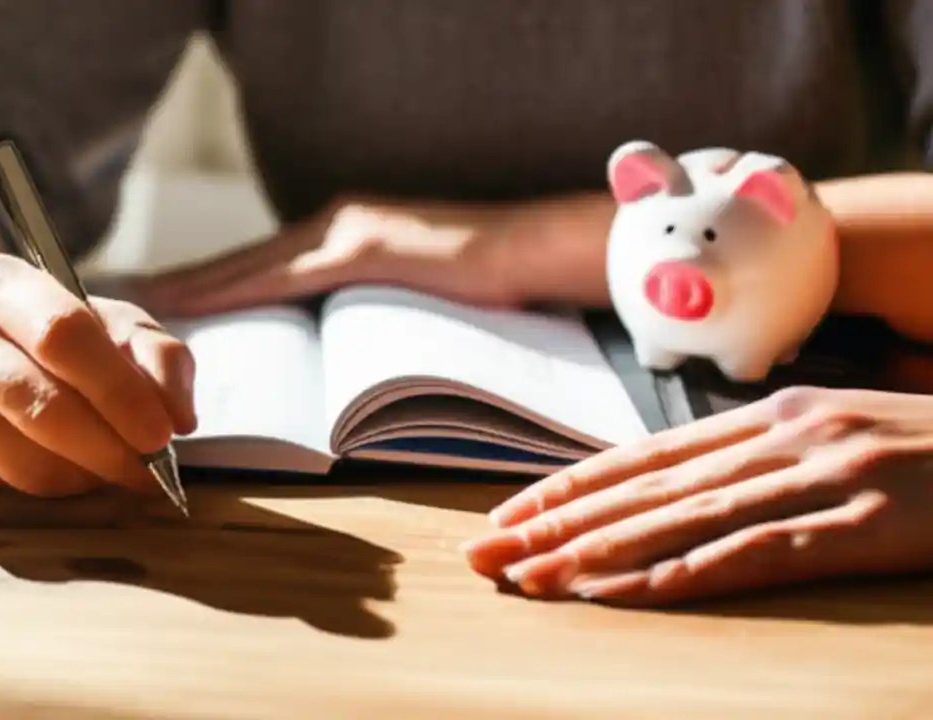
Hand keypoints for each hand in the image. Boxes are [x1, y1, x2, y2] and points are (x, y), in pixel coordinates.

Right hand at [0, 253, 196, 496]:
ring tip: (109, 464)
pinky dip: (50, 488)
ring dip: (87, 476)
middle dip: (112, 450)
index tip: (162, 434)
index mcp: (1, 284)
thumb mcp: (110, 323)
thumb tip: (179, 418)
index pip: (64, 337)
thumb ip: (158, 357)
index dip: (120, 392)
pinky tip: (60, 463)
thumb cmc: (50, 335)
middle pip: (45, 409)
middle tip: (151, 472)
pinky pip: (6, 489)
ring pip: (29, 464)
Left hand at [131, 199, 538, 317]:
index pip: (262, 265)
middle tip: (133, 300)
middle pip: (243, 261)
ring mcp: (344, 233)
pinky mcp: (360, 250)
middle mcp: (332, 224)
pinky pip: (280, 278)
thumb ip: (365, 312)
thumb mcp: (409, 297)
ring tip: (144, 306)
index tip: (167, 299)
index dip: (212, 282)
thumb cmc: (486, 283)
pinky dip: (233, 293)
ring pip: (250, 267)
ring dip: (197, 289)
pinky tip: (195, 308)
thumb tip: (330, 353)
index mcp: (345, 235)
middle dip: (188, 283)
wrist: (536, 249)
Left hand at [460, 387, 932, 605]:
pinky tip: (625, 596)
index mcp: (774, 413)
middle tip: (485, 552)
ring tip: (529, 579)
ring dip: (596, 553)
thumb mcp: (841, 434)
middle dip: (556, 521)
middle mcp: (784, 436)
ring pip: (681, 519)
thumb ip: (765, 453)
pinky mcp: (861, 525)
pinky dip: (682, 577)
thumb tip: (686, 485)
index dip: (572, 484)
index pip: (646, 452)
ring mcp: (821, 477)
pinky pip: (754, 555)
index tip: (509, 513)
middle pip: (645, 485)